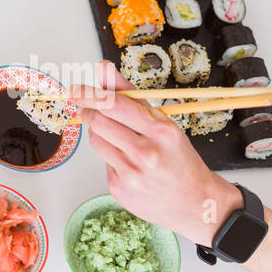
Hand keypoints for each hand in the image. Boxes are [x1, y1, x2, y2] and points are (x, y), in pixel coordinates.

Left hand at [68, 60, 241, 245]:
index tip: (77, 90)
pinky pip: (104, 163)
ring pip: (97, 142)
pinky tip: (128, 162)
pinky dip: (111, 157)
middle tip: (86, 107)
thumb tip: (104, 69)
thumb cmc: (179, 159)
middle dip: (89, 111)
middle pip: (99, 122)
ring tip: (117, 135)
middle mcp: (145, 153)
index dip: (91, 95)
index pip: (114, 105)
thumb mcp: (163, 123)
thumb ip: (131, 95)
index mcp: (160, 130)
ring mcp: (130, 174)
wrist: (194, 202)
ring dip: (100, 133)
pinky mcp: (119, 189)